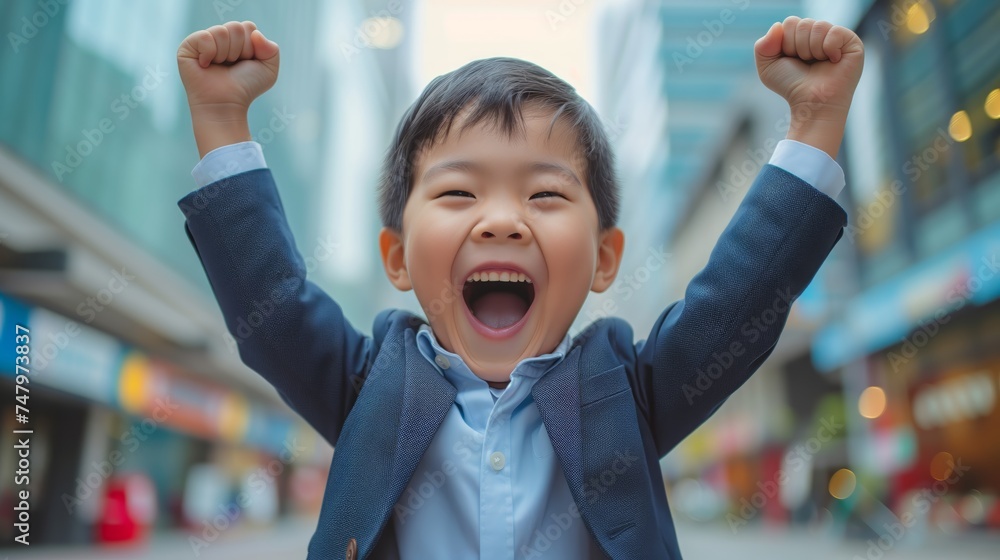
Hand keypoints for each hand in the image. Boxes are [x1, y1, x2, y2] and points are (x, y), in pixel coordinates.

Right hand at [177, 21, 279, 156]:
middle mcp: (220, 37)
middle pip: (236, 27)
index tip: (245, 63)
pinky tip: (206, 65)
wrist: (227, 104)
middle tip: (231, 66)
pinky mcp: (188, 47)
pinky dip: (210, 53)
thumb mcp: (269, 70)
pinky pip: (204, 36)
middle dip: (240, 50)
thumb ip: (272, 49)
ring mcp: (203, 41)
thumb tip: (255, 33)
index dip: (251, 47)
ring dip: (226, 54)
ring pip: (221, 31)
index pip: (248, 27)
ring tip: (219, 67)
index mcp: (237, 39)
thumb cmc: (246, 88)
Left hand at [754, 17, 863, 158]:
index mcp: (802, 35)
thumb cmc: (791, 86)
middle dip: (797, 47)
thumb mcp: (767, 67)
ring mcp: (837, 37)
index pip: (790, 22)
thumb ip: (762, 45)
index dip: (786, 43)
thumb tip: (777, 26)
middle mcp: (820, 33)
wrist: (811, 103)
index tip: (792, 60)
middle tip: (806, 63)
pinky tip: (832, 61)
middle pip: (802, 24)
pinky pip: (835, 32)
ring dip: (811, 50)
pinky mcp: (852, 43)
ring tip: (818, 63)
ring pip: (817, 26)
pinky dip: (828, 48)